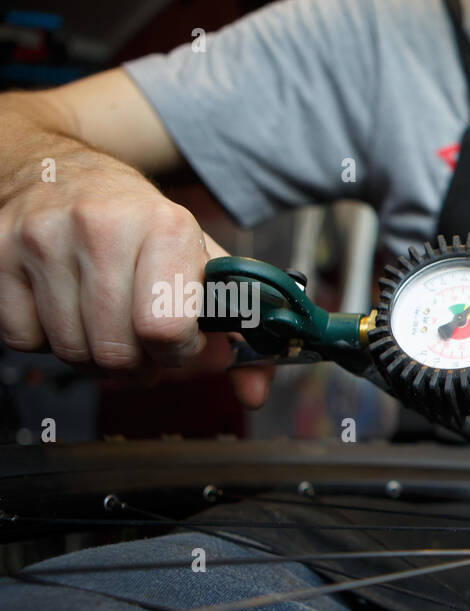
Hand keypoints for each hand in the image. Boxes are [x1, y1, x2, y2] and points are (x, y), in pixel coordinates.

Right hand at [0, 151, 272, 406]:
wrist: (57, 168)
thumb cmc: (137, 225)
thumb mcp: (198, 260)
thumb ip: (237, 328)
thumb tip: (254, 391)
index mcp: (166, 226)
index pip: (166, 329)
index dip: (175, 352)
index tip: (175, 341)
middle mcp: (101, 225)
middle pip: (116, 351)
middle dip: (134, 363)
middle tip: (139, 343)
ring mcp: (42, 236)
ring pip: (69, 351)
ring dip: (90, 355)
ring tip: (101, 323)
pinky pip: (21, 338)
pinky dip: (43, 338)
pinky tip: (61, 308)